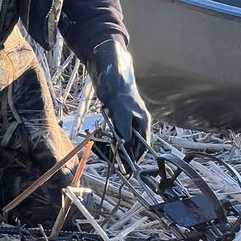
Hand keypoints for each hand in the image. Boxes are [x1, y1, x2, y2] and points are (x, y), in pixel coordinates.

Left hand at [87, 39, 150, 160]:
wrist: (108, 72)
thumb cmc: (117, 90)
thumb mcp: (121, 112)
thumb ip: (124, 130)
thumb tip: (126, 148)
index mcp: (143, 121)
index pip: (142, 146)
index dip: (133, 158)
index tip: (124, 169)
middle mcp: (136, 122)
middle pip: (131, 145)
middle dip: (120, 153)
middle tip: (108, 160)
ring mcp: (126, 119)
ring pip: (119, 140)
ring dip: (110, 146)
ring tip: (98, 147)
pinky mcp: (115, 116)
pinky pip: (112, 133)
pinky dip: (105, 138)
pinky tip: (96, 139)